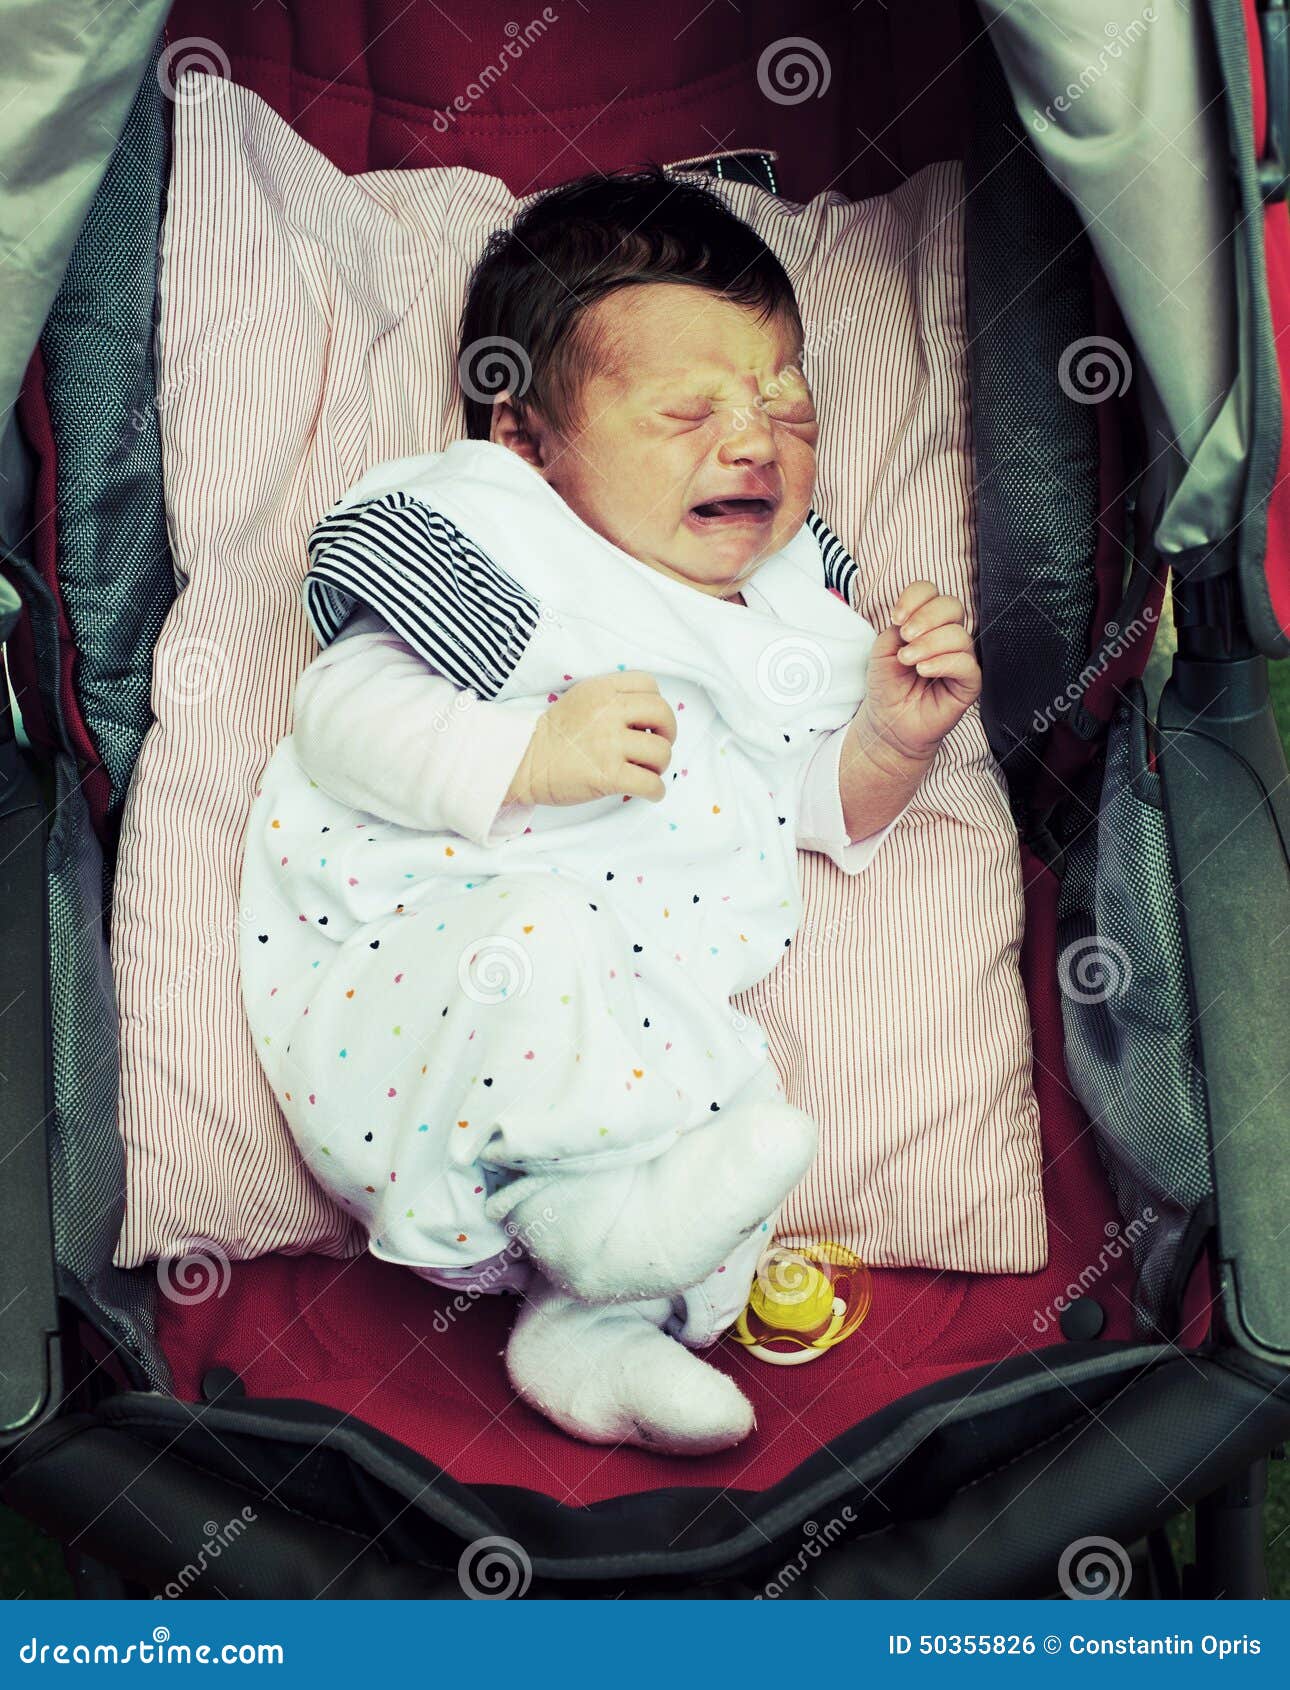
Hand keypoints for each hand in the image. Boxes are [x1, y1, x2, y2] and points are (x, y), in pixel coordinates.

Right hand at [506, 671, 676, 806]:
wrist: (523, 761)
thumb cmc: (553, 735)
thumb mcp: (580, 698)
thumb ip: (612, 698)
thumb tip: (648, 717)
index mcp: (602, 690)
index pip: (650, 685)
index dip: (655, 705)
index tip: (649, 721)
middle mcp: (608, 712)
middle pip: (663, 715)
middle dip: (668, 733)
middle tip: (657, 746)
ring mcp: (609, 744)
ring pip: (661, 752)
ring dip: (660, 765)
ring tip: (647, 771)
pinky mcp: (608, 775)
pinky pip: (651, 783)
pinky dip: (656, 790)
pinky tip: (649, 791)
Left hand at [860, 580, 981, 763]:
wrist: (889, 722)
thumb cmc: (888, 685)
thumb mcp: (882, 650)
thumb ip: (896, 629)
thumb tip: (914, 622)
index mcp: (926, 622)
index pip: (930, 592)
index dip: (914, 598)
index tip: (896, 618)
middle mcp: (947, 635)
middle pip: (951, 605)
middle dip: (926, 616)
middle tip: (905, 637)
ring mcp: (960, 657)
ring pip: (958, 635)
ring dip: (929, 644)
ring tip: (909, 661)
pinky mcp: (969, 682)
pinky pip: (966, 663)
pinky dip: (943, 662)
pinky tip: (924, 671)